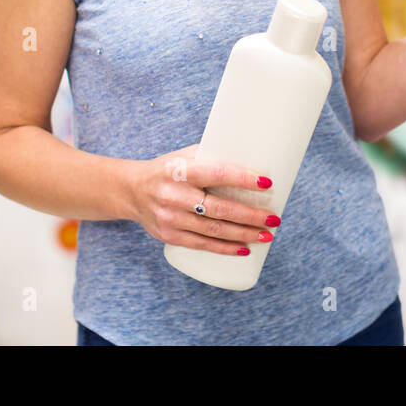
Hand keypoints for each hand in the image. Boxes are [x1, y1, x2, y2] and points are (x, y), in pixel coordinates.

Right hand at [126, 145, 279, 255]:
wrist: (131, 190)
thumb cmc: (166, 170)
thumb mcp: (183, 157)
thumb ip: (211, 158)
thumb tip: (251, 157)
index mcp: (179, 171)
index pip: (216, 174)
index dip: (243, 180)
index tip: (266, 183)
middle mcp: (173, 195)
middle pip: (219, 209)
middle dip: (250, 215)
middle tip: (274, 218)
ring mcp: (170, 219)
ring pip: (213, 230)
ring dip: (244, 234)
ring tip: (266, 235)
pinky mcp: (169, 236)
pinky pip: (202, 245)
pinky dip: (225, 248)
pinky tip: (244, 249)